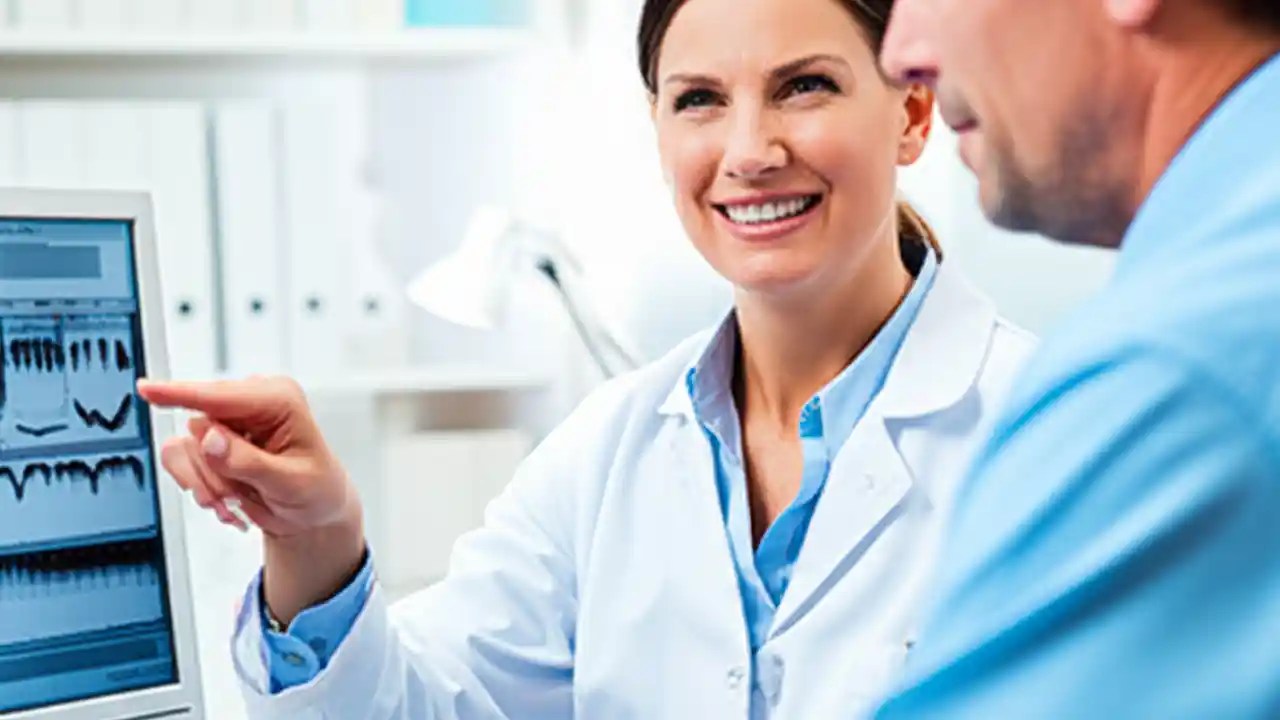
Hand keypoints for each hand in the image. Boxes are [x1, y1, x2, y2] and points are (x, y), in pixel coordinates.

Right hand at [138, 376, 365, 622]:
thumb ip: (248, 462)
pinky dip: (199, 486)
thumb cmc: (316, 490)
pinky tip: (226, 499)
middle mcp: (249, 403)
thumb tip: (210, 439)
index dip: (181, 394)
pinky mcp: (210, 441)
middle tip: (236, 497)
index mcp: (278, 399)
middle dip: (212, 472)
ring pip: (184, 448)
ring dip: (206, 484)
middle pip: (198, 428)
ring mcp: (226, 422)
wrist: (312, 513)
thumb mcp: (291, 482)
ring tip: (237, 501)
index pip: (220, 395)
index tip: (147, 390)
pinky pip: (180, 459)